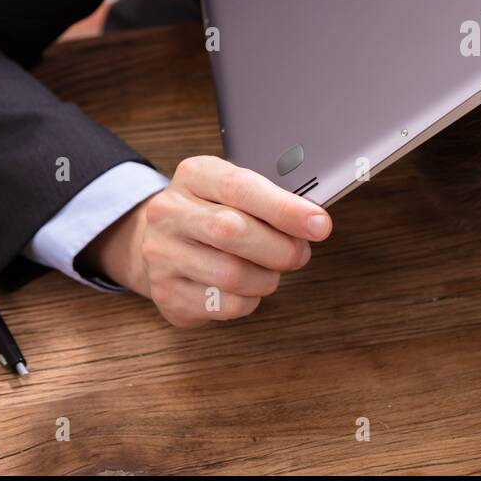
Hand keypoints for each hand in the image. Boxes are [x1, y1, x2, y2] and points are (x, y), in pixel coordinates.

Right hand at [81, 156, 331, 326]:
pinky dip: (250, 300)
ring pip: (232, 275)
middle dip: (281, 248)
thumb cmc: (215, 212)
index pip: (241, 187)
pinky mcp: (166, 293)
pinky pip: (224, 304)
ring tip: (271, 271)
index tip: (319, 224)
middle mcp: (169, 212)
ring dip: (267, 278)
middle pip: (233, 231)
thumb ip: (272, 199)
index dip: (285, 208)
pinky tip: (247, 289)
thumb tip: (314, 220)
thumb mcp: (237, 190)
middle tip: (300, 253)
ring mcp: (161, 254)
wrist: (164, 241)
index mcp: (195, 175)